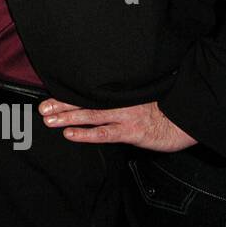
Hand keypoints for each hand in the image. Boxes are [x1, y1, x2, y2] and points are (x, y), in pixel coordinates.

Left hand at [38, 99, 197, 151]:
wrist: (184, 120)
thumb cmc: (161, 111)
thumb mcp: (137, 100)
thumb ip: (118, 99)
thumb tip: (94, 100)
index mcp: (118, 94)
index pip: (88, 92)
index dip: (68, 93)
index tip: (49, 94)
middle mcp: (118, 102)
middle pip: (84, 101)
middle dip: (61, 104)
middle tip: (41, 107)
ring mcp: (124, 116)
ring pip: (90, 116)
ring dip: (67, 117)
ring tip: (48, 119)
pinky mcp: (131, 131)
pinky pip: (104, 133)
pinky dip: (86, 134)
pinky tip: (69, 134)